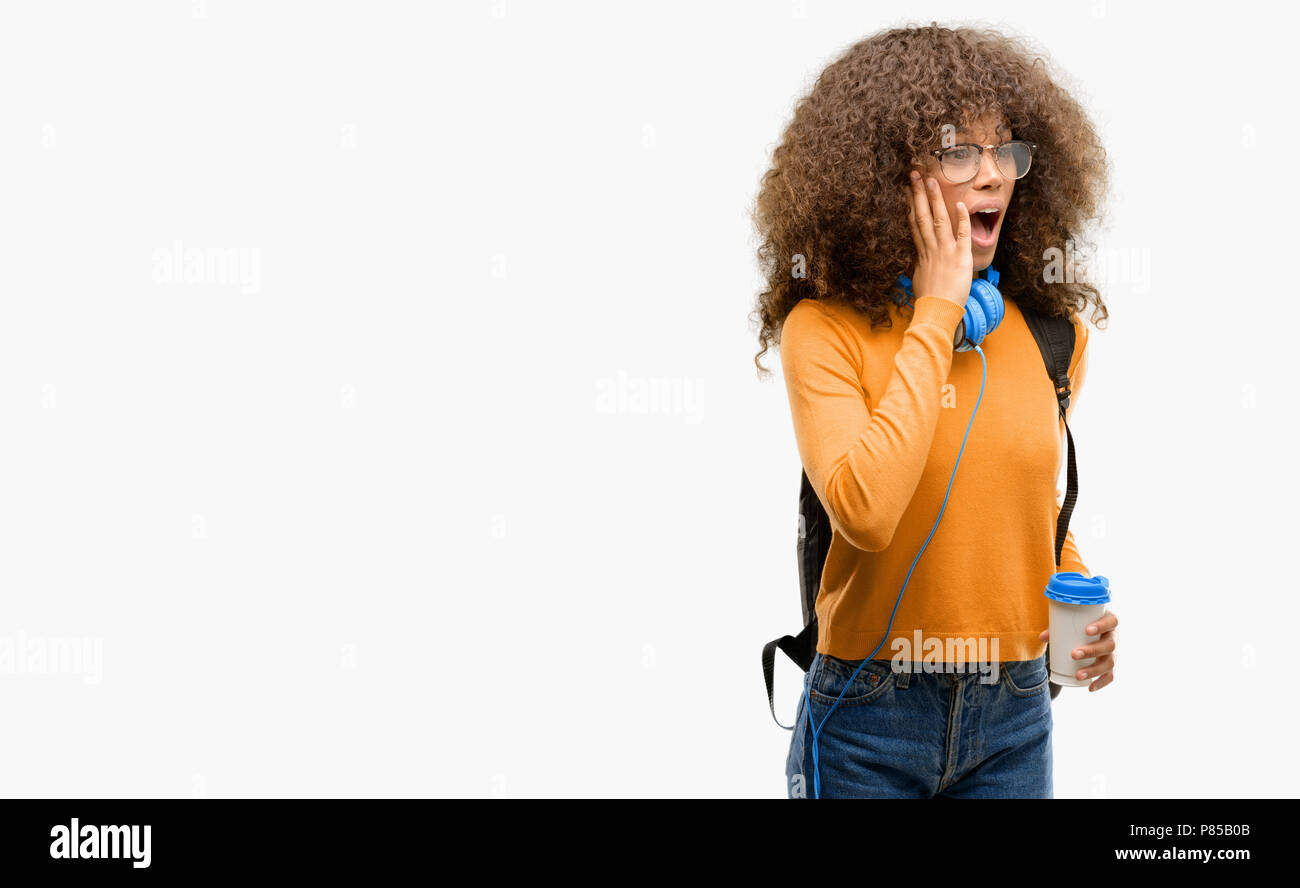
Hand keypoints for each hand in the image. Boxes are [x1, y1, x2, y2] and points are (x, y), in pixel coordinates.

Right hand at [905, 170, 972, 309]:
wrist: (936, 312)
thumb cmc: (929, 301)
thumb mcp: (919, 280)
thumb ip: (920, 267)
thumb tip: (918, 263)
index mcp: (922, 253)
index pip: (915, 224)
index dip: (911, 206)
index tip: (907, 191)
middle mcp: (931, 248)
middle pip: (923, 216)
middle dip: (918, 194)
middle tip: (914, 175)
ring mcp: (945, 251)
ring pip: (939, 220)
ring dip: (935, 200)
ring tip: (931, 181)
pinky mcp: (960, 258)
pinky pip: (962, 235)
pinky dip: (962, 220)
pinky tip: (960, 205)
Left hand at [1039, 609, 1117, 691]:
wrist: (1088, 629)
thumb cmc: (1079, 622)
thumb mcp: (1070, 621)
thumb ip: (1057, 627)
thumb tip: (1042, 638)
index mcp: (1108, 622)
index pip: (1112, 621)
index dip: (1102, 626)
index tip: (1087, 630)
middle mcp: (1113, 637)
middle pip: (1109, 645)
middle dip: (1092, 651)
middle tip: (1074, 654)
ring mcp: (1113, 652)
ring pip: (1110, 663)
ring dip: (1093, 670)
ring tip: (1078, 675)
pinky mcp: (1110, 664)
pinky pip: (1110, 675)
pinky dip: (1101, 683)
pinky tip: (1090, 688)